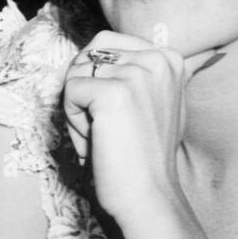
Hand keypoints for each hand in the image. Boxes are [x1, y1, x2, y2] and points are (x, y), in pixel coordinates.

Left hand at [62, 30, 209, 221]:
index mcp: (168, 56)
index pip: (104, 43)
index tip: (119, 115)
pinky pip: (69, 92)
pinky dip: (74, 122)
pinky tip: (98, 143)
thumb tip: (91, 52)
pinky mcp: (113, 93)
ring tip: (105, 136)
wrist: (148, 195)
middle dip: (85, 92)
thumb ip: (133, 71)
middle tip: (107, 127)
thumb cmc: (142, 154)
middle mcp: (157, 58)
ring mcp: (137, 74)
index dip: (98, 80)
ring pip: (76, 75)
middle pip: (87, 57)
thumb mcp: (151, 100)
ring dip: (79, 110)